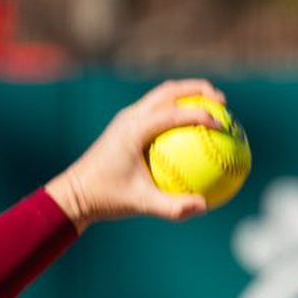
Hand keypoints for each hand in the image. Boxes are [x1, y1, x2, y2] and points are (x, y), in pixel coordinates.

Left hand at [46, 78, 226, 231]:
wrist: (74, 194)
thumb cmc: (105, 198)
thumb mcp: (139, 205)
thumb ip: (172, 207)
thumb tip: (204, 206)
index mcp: (133, 131)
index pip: (172, 113)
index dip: (201, 114)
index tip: (223, 125)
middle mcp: (130, 118)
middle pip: (169, 91)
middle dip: (199, 90)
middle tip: (223, 102)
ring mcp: (127, 119)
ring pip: (162, 96)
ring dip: (188, 95)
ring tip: (215, 106)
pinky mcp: (126, 125)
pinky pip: (157, 111)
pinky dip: (178, 111)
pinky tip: (195, 129)